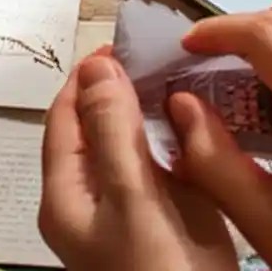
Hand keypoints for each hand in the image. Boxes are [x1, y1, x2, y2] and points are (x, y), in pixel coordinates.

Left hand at [40, 52, 239, 270]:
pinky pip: (168, 172)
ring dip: (157, 115)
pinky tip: (207, 132)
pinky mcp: (165, 225)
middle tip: (162, 60)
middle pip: (99, 130)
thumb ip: (112, 131)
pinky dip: (183, 145)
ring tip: (188, 83)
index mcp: (66, 196)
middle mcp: (92, 203)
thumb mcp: (131, 197)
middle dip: (125, 91)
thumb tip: (96, 68)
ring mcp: (129, 215)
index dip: (88, 77)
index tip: (122, 46)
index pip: (64, 117)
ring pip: (137, 149)